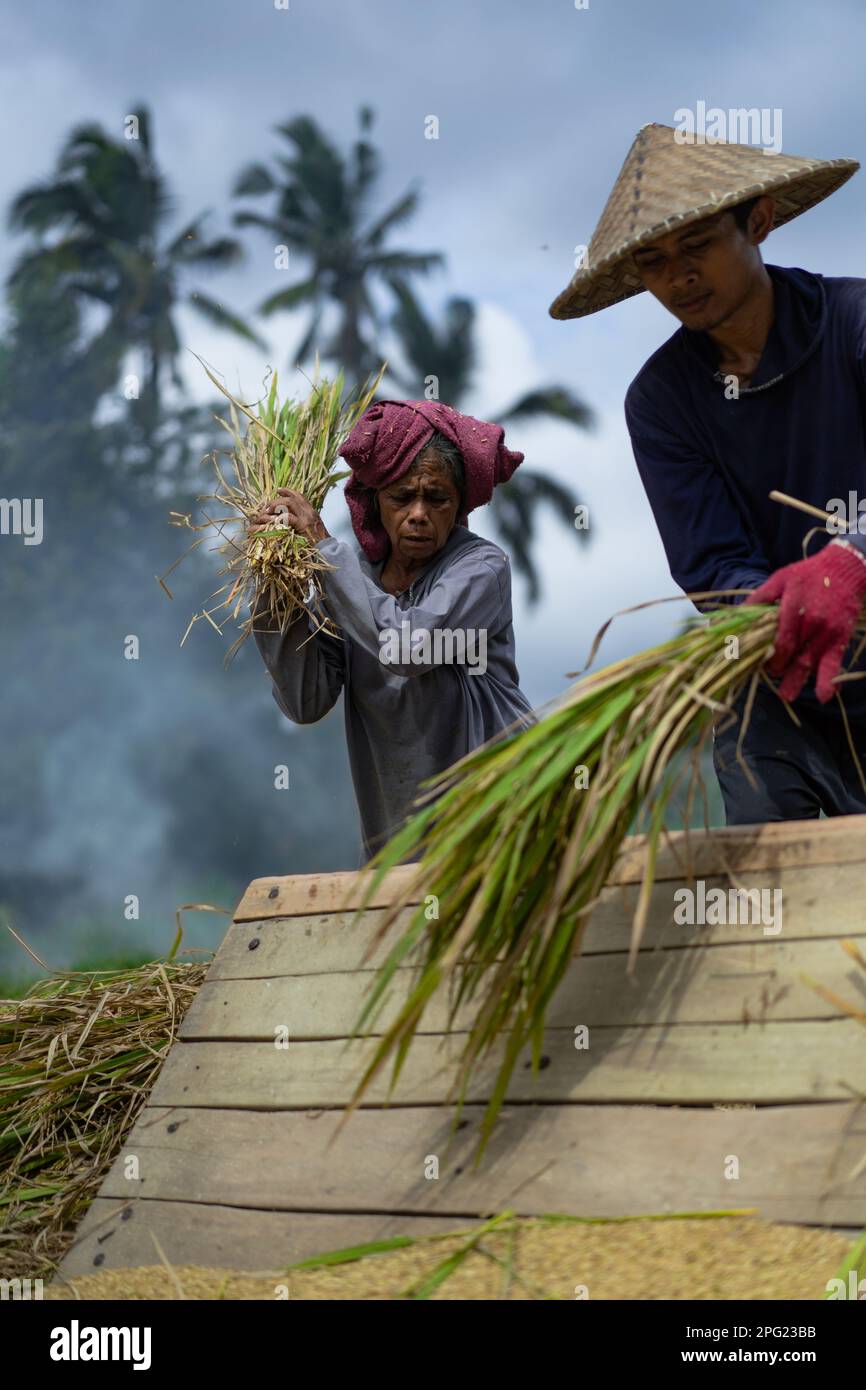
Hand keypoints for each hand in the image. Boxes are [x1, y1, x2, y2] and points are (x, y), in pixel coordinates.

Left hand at [248, 488, 328, 543]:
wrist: (326, 550)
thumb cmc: (318, 541)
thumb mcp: (312, 527)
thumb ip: (303, 520)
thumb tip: (290, 518)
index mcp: (311, 511)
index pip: (299, 496)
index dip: (288, 491)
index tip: (278, 490)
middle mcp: (309, 512)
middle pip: (292, 498)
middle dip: (278, 500)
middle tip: (268, 507)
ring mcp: (306, 518)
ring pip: (289, 503)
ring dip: (277, 505)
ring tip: (268, 512)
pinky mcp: (303, 526)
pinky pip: (289, 517)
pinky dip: (280, 518)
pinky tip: (275, 521)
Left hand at [746, 540, 865, 702]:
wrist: (845, 567)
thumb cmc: (808, 573)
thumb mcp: (780, 579)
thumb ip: (759, 597)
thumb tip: (735, 612)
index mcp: (792, 607)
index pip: (779, 640)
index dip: (769, 656)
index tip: (760, 662)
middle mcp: (811, 621)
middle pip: (792, 654)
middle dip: (779, 668)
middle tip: (771, 673)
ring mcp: (827, 631)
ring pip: (810, 661)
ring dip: (797, 680)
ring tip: (786, 696)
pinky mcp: (841, 637)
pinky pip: (835, 661)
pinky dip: (829, 680)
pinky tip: (824, 696)